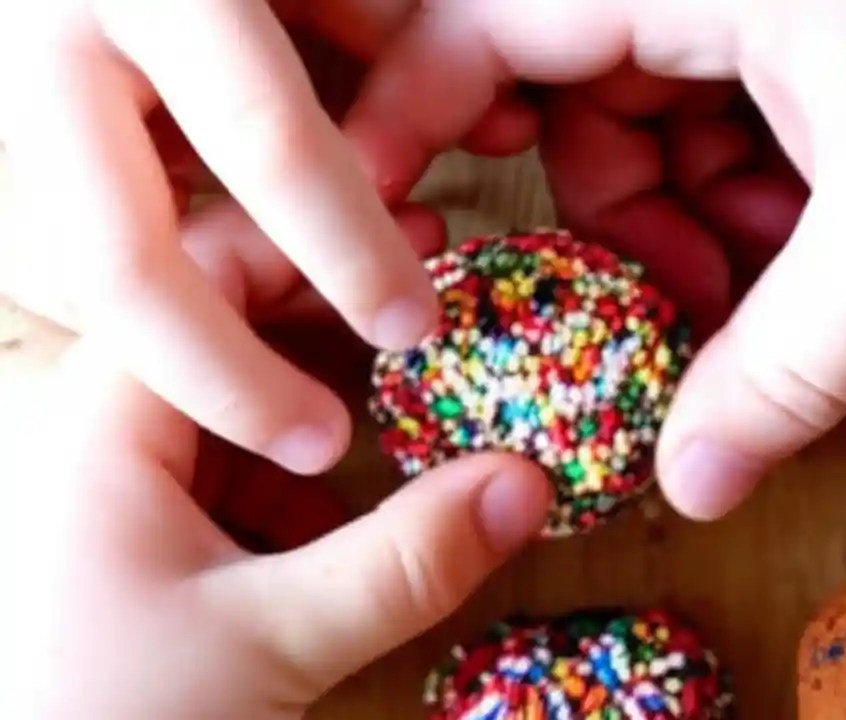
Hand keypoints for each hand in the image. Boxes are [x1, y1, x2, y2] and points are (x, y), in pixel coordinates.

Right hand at [0, 0, 456, 476]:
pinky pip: (39, 267)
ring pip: (70, 284)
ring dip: (177, 354)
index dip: (348, 248)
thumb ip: (386, 30)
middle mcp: (45, 53)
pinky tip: (207, 326)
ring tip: (278, 390)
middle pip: (119, 264)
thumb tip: (503, 128)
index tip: (412, 327)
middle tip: (324, 443)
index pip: (268, 144)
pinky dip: (128, 319)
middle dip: (228, 376)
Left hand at [1, 241, 551, 718]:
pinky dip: (290, 479)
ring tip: (406, 408)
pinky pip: (218, 473)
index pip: (208, 272)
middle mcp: (90, 435)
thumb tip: (527, 482)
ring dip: (321, 405)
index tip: (420, 241)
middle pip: (226, 329)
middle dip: (336, 323)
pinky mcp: (125, 542)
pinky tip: (339, 519)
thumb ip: (409, 559)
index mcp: (98, 422)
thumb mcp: (272, 642)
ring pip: (230, 405)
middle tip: (432, 310)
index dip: (320, 247)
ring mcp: (105, 490)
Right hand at [329, 0, 845, 518]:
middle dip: (614, 218)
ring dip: (694, 219)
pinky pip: (733, 112)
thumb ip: (783, 371)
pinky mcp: (822, 19)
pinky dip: (752, 193)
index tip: (393, 229)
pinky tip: (815, 241)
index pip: (487, 25)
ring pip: (658, 113)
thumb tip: (684, 483)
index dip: (411, 125)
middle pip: (574, 91)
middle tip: (676, 309)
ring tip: (779, 281)